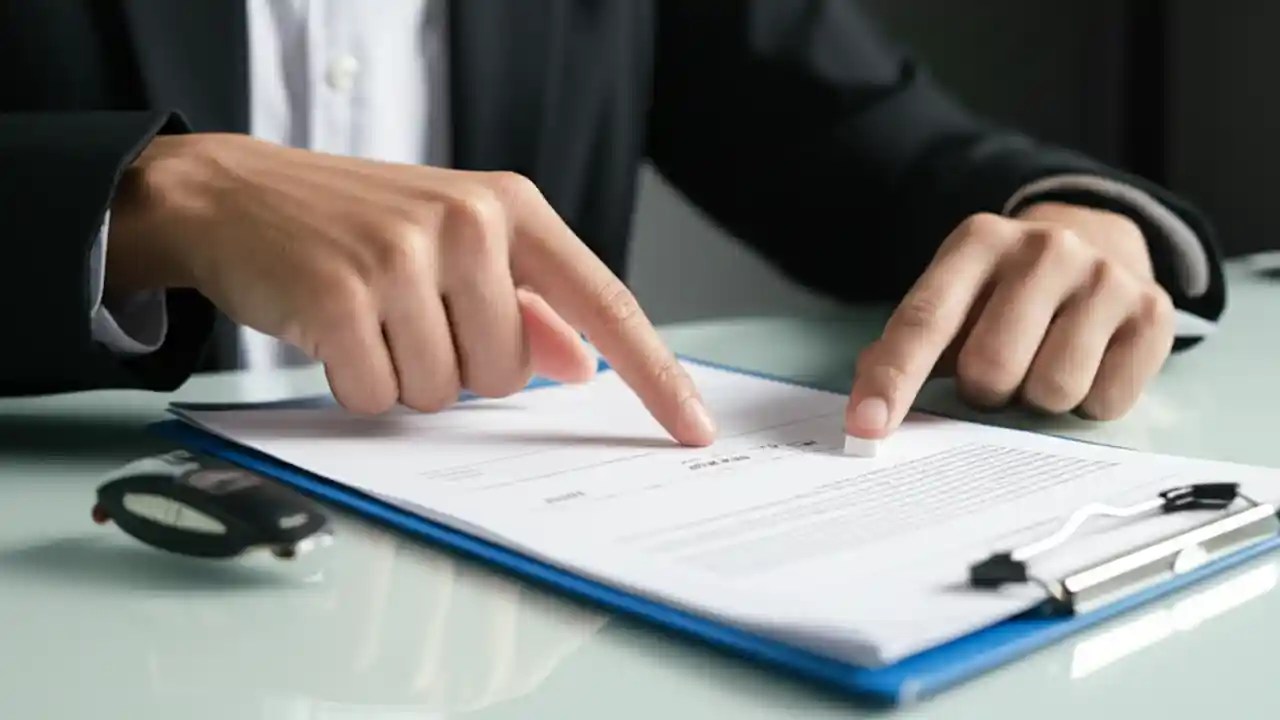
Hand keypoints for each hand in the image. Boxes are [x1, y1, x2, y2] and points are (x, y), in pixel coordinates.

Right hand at [106, 134, 715, 444]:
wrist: (237, 193)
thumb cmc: (358, 223)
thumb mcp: (455, 243)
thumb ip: (528, 302)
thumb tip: (581, 363)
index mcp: (511, 207)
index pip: (604, 302)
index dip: (655, 374)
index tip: (691, 427)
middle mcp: (468, 222)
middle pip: (508, 373)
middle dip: (458, 367)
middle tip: (409, 315)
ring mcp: (404, 255)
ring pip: (443, 393)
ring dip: (404, 375)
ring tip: (368, 316)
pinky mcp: (341, 294)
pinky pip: (378, 397)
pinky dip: (355, 383)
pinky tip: (333, 330)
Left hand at [846, 202, 1175, 437]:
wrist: (1098, 245)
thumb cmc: (1004, 293)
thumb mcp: (952, 301)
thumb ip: (903, 349)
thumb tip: (866, 409)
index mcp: (978, 242)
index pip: (924, 321)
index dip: (893, 380)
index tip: (865, 427)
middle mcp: (1045, 248)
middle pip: (990, 369)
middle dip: (983, 391)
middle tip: (994, 373)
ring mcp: (1104, 277)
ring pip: (1052, 391)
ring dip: (1036, 400)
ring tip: (1040, 365)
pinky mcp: (1153, 312)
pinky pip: (1104, 402)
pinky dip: (1087, 404)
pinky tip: (1087, 365)